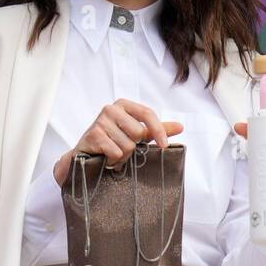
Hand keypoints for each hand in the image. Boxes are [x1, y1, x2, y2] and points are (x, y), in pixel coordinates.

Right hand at [55, 100, 180, 184]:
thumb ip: (157, 130)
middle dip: (133, 147)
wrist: (85, 156)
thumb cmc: (113, 142)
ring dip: (123, 156)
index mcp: (124, 105)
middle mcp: (111, 109)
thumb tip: (181, 126)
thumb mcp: (136, 134)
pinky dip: (113, 161)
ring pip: (127, 145)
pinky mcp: (93, 135)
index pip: (147, 113)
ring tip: (112, 153)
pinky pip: (116, 152)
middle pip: (138, 133)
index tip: (164, 146)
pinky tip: (105, 158)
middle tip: (122, 148)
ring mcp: (100, 121)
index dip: (158, 130)